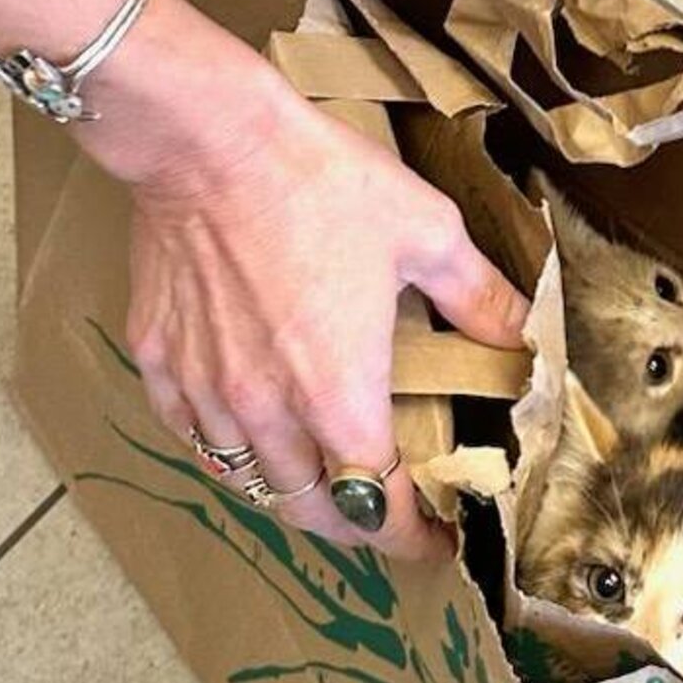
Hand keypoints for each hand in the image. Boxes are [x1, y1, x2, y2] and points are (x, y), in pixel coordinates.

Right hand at [81, 0, 528, 561]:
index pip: (381, 507)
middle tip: (380, 517)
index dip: (412, 539)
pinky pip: (188, 432)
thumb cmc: (321, 184)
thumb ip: (479, 297)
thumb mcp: (427, 234)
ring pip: (245, 480)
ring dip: (288, 493)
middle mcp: (269, 415)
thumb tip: (521, 334)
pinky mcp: (160, 360)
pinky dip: (220, 446)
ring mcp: (207, 392)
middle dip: (354, 528)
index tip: (435, 541)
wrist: (211, 141)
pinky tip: (239, 430)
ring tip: (315, 482)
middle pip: (310, 511)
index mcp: (341, 398)